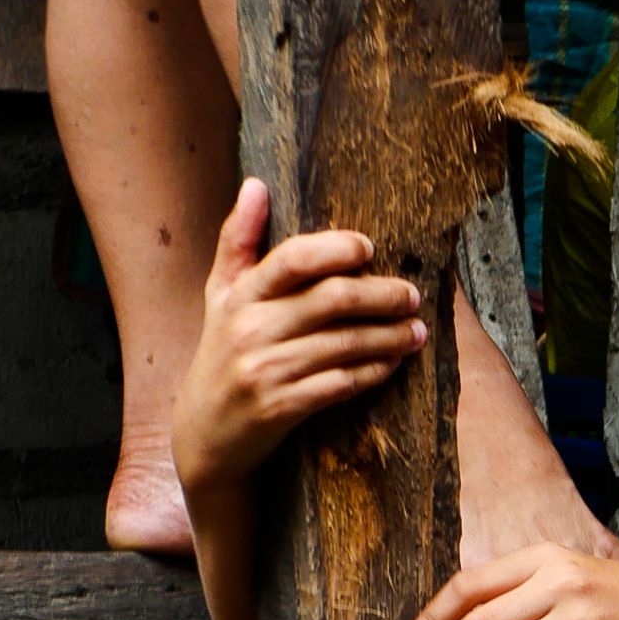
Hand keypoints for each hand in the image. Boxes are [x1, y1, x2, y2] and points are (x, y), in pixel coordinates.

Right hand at [171, 177, 428, 493]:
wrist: (203, 435)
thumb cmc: (220, 355)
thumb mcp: (220, 296)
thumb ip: (239, 240)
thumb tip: (256, 184)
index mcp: (239, 295)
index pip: (294, 259)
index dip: (337, 249)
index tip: (369, 249)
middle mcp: (251, 329)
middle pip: (332, 299)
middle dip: (382, 295)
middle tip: (411, 295)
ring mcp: (266, 371)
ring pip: (344, 344)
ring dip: (389, 337)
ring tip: (415, 331)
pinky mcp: (281, 408)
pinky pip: (340, 384)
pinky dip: (373, 372)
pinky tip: (392, 364)